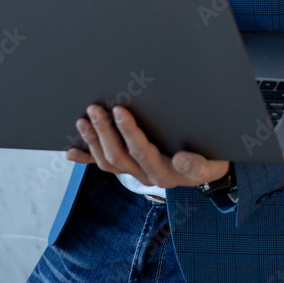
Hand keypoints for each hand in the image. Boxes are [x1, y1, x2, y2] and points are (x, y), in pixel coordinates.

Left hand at [66, 105, 229, 188]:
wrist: (211, 171)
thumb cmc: (212, 158)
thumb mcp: (212, 162)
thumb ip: (199, 164)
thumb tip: (182, 160)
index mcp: (168, 172)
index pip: (143, 151)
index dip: (129, 132)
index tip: (120, 111)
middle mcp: (149, 175)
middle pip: (121, 155)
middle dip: (106, 130)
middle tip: (96, 108)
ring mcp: (137, 172)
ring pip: (109, 161)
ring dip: (94, 140)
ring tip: (83, 119)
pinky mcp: (131, 168)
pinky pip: (105, 166)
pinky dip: (86, 159)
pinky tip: (70, 152)